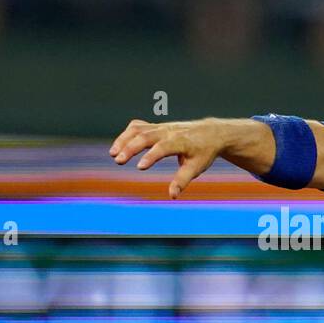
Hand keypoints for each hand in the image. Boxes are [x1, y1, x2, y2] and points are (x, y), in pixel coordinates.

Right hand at [109, 118, 230, 198]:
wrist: (210, 133)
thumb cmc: (203, 152)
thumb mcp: (197, 167)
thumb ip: (182, 180)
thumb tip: (172, 196)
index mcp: (180, 141)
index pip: (163, 147)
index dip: (151, 156)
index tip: (140, 167)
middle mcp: (168, 132)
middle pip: (146, 136)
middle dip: (130, 147)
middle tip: (118, 160)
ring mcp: (161, 127)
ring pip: (138, 129)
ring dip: (124, 139)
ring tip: (113, 154)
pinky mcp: (156, 127)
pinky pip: (138, 127)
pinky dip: (126, 134)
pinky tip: (118, 147)